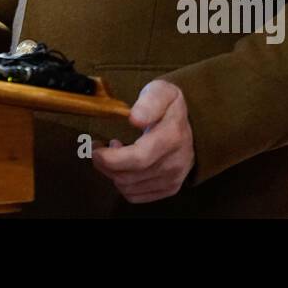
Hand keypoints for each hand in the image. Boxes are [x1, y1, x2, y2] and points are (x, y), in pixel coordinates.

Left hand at [92, 79, 194, 202]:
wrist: (192, 122)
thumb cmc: (169, 105)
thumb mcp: (161, 91)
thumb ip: (149, 102)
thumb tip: (134, 118)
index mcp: (172, 137)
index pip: (137, 158)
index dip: (110, 158)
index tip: (95, 148)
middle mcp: (175, 162)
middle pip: (129, 176)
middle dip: (104, 164)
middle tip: (97, 148)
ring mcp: (173, 178)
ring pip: (129, 188)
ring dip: (112, 173)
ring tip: (113, 153)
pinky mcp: (169, 188)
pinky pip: (136, 196)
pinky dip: (123, 183)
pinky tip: (124, 166)